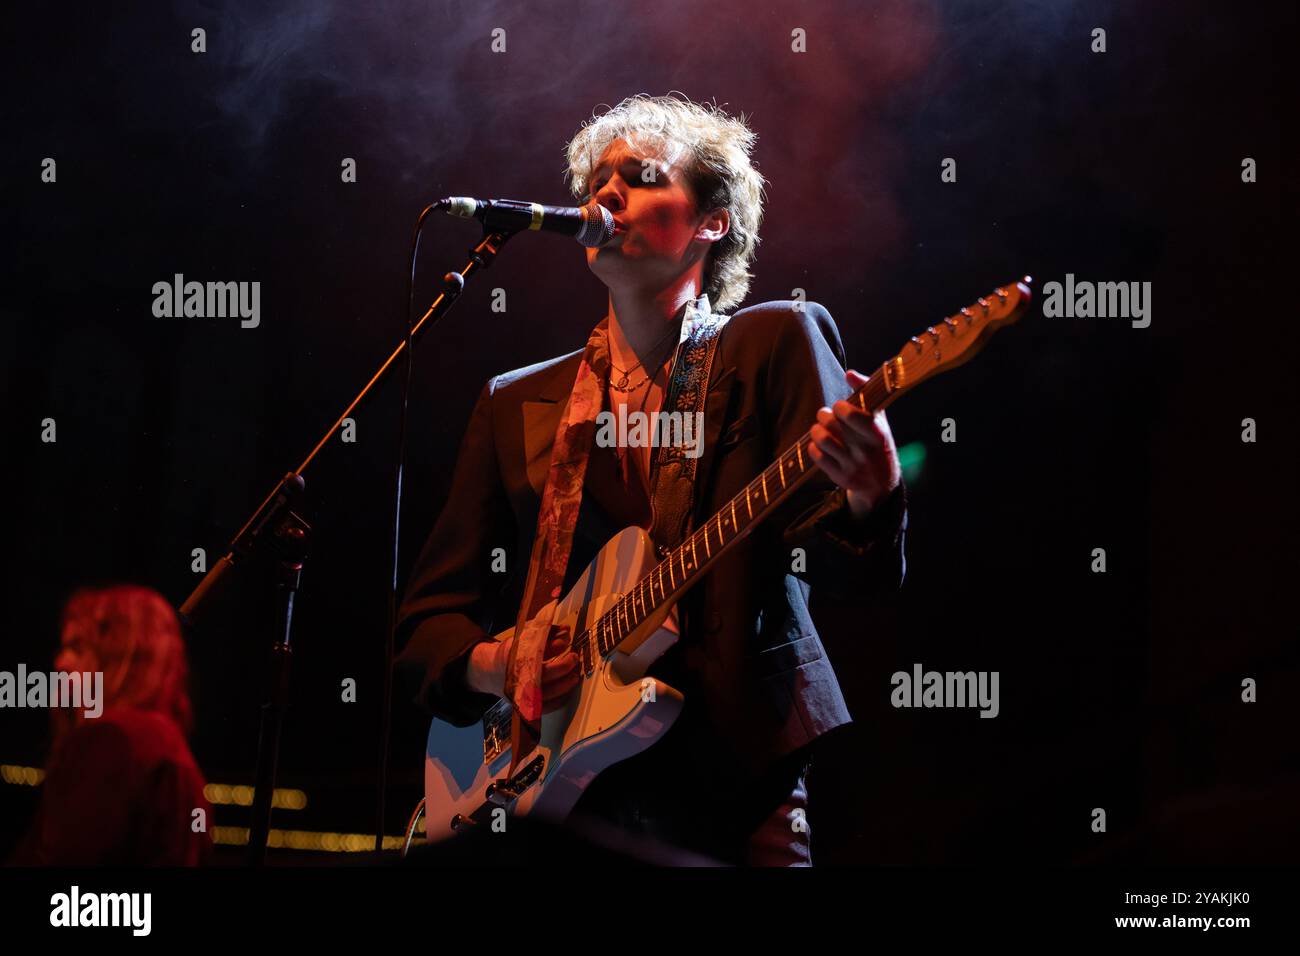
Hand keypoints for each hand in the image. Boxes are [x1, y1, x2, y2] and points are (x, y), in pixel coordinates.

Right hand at [467, 600, 581, 711]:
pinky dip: (561, 698)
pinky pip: (548, 707)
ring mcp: (520, 695)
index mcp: (511, 658)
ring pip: (548, 693)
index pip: (534, 653)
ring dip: (566, 683)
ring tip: (575, 674)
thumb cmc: (512, 654)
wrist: (492, 672)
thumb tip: (566, 631)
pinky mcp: (526, 707)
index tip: (565, 641)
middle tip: (574, 657)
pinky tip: (568, 687)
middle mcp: (515, 678)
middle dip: (563, 666)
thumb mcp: (524, 638)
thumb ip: (545, 634)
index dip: (553, 647)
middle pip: (544, 675)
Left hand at [807, 369, 901, 517]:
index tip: (840, 407)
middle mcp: (865, 451)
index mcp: (878, 434)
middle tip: (827, 416)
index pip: (851, 415)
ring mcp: (851, 466)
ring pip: (821, 439)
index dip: (840, 407)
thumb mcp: (879, 420)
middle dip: (824, 415)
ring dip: (816, 430)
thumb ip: (866, 394)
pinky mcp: (839, 477)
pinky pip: (816, 455)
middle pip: (832, 423)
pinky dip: (813, 446)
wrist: (882, 484)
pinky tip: (820, 445)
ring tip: (820, 428)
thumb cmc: (877, 443)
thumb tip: (849, 373)